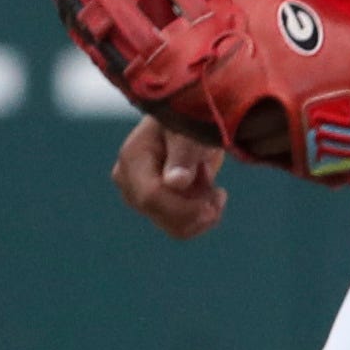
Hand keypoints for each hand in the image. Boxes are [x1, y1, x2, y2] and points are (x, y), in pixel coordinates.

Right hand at [114, 113, 227, 238]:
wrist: (193, 126)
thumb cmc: (192, 121)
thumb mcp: (192, 132)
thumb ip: (184, 154)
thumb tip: (175, 182)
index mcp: (133, 158)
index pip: (151, 196)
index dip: (184, 206)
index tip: (217, 198)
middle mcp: (129, 182)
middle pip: (161, 215)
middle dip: (197, 208)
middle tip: (219, 191)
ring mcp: (140, 197)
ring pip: (174, 227)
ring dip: (203, 214)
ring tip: (216, 191)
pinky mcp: (156, 208)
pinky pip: (181, 228)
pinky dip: (203, 218)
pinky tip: (213, 197)